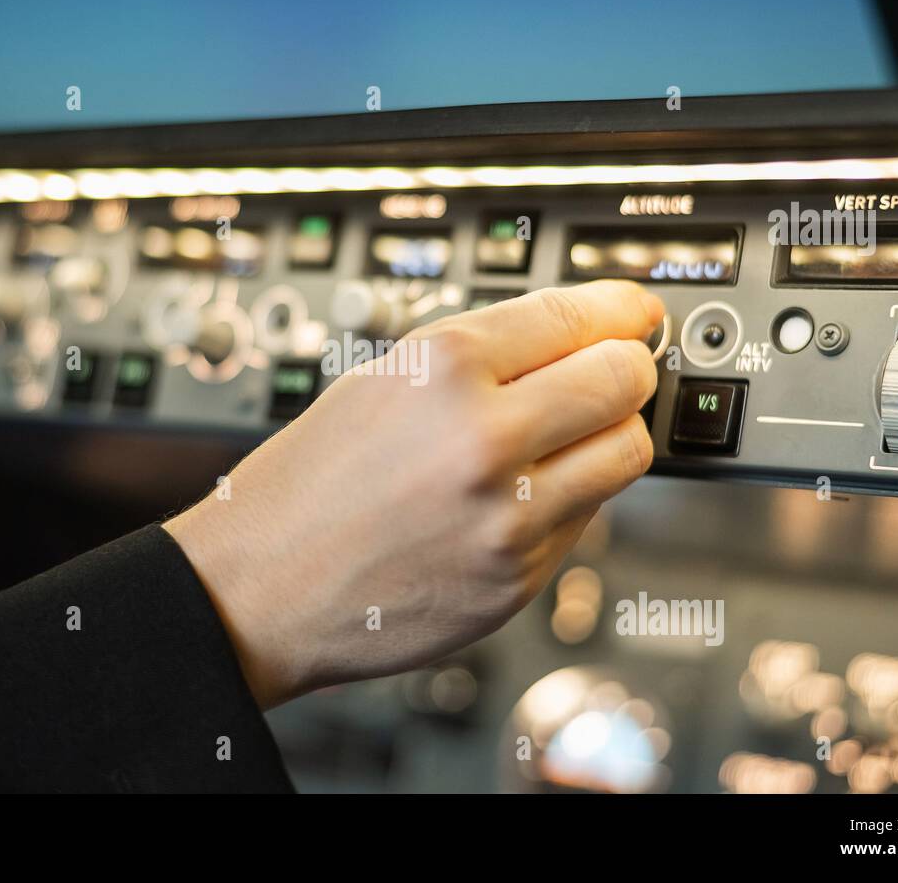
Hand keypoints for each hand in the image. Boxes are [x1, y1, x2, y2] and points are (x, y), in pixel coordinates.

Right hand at [165, 281, 663, 707]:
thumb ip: (485, 353)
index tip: (635, 311)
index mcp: (444, 370)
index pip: (578, 316)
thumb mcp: (383, 378)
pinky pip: (586, 520)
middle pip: (624, 380)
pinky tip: (515, 500)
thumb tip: (579, 335)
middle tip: (616, 368)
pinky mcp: (519, 581)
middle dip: (629, 367)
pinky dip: (567, 501)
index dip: (621, 308)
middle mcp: (485, 441)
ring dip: (610, 436)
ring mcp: (509, 520)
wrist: (262, 589)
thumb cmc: (310, 482)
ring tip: (567, 438)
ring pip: (627, 453)